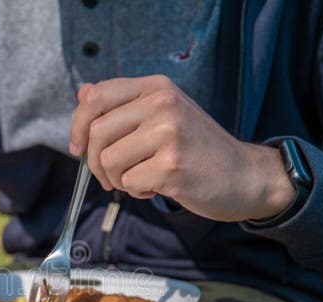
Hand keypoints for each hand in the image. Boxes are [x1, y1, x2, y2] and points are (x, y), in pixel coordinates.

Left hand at [69, 76, 294, 221]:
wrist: (244, 175)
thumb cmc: (197, 149)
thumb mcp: (162, 116)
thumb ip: (123, 105)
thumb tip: (83, 92)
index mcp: (156, 87)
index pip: (95, 98)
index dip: (77, 127)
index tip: (78, 149)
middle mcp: (162, 103)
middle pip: (96, 133)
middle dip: (95, 163)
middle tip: (111, 176)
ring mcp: (168, 133)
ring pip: (108, 160)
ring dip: (119, 179)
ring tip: (144, 178)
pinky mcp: (172, 165)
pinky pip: (129, 183)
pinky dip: (138, 192)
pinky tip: (159, 187)